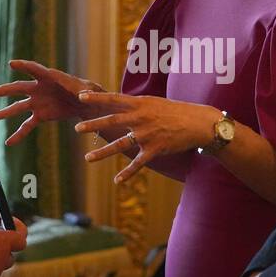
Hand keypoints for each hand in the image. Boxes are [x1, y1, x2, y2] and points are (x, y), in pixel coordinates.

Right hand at [0, 59, 105, 145]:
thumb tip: (84, 95)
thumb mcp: (87, 90)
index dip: (24, 65)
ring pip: (19, 107)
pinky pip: (27, 125)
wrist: (85, 104)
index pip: (35, 69)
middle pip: (20, 87)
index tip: (12, 64)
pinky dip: (18, 134)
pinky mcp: (40, 115)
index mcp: (50, 77)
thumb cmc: (87, 91)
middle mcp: (39, 88)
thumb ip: (83, 92)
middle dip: (7, 90)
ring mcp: (37, 102)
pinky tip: (8, 143)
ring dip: (6, 112)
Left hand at [74, 92, 219, 183]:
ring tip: (88, 158)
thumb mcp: (155, 103)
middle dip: (93, 125)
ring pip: (120, 145)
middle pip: (112, 121)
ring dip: (102, 152)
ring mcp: (147, 135)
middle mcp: (141, 118)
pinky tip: (117, 181)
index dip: (97, 97)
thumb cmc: (176, 111)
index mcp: (141, 104)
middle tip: (77, 128)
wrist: (198, 123)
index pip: (114, 99)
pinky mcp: (155, 149)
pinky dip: (127, 173)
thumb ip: (136, 106)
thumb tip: (118, 105)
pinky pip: (138, 164)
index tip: (81, 96)